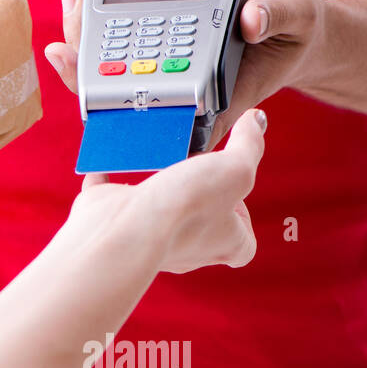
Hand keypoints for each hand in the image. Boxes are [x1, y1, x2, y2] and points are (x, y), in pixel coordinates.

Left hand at [44, 0, 325, 148]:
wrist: (294, 26)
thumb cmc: (297, 28)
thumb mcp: (298, 16)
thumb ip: (277, 17)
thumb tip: (250, 19)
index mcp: (213, 93)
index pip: (163, 115)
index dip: (125, 111)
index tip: (95, 93)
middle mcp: (183, 85)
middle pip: (124, 89)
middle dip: (88, 65)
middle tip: (68, 31)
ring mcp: (170, 66)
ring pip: (115, 65)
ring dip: (87, 37)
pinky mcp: (163, 46)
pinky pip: (122, 40)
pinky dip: (101, 21)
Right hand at [65, 107, 266, 272]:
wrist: (124, 228)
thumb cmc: (184, 210)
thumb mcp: (235, 169)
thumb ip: (248, 145)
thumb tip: (257, 121)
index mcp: (224, 243)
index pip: (243, 240)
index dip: (242, 217)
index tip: (236, 192)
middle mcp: (187, 246)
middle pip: (200, 225)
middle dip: (199, 199)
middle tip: (199, 169)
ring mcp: (148, 235)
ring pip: (158, 212)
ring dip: (160, 188)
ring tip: (163, 158)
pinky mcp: (114, 216)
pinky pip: (111, 194)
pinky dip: (109, 176)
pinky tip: (115, 155)